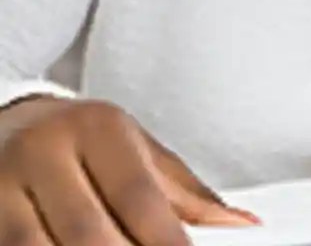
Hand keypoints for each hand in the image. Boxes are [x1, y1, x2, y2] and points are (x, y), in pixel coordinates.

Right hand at [0, 97, 257, 245]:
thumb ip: (186, 194)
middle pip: (89, 232)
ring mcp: (2, 184)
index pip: (136, 195)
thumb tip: (243, 224)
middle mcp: (43, 151)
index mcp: (95, 129)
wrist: (12, 121)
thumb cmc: (85, 141)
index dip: (165, 241)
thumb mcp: (139, 151)